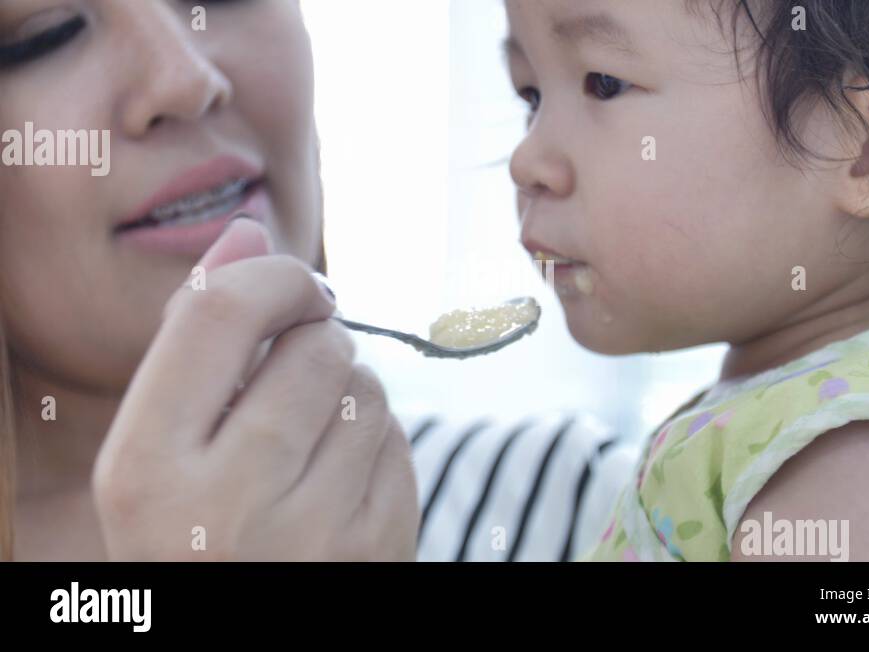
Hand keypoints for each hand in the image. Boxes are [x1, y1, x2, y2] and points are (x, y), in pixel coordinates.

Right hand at [93, 218, 418, 559]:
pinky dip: (378, 441)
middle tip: (295, 380)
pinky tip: (342, 478)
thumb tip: (248, 232)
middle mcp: (226, 510)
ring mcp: (312, 539)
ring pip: (370, 390)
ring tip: (311, 438)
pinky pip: (401, 441)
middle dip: (317, 342)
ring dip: (350, 392)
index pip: (222, 313)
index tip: (298, 287)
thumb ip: (194, 341)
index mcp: (146, 472)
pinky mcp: (378, 553)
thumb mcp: (160, 448)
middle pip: (316, 347)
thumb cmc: (195, 526)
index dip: (274, 276)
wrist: (241, 635)